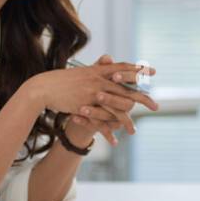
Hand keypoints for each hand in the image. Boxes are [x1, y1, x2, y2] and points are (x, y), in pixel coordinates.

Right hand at [29, 57, 158, 142]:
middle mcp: (99, 81)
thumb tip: (109, 59)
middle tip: (156, 107)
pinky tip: (114, 142)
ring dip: (126, 122)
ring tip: (134, 132)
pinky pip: (100, 122)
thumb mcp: (83, 72)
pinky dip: (107, 133)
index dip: (139, 71)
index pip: (123, 69)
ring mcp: (92, 95)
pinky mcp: (85, 108)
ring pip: (116, 109)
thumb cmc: (62, 79)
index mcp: (99, 71)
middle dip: (143, 99)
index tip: (154, 73)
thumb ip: (98, 67)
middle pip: (127, 90)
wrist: (43, 88)